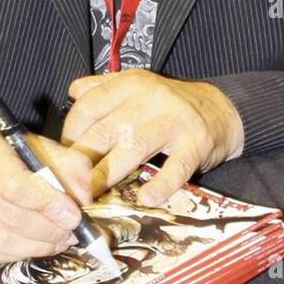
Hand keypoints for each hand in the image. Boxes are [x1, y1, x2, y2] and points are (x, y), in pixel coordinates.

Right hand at [0, 114, 93, 262]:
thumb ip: (61, 161)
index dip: (47, 204)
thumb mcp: (24, 140)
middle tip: (72, 232)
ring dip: (37, 247)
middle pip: (9, 218)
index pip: (14, 185)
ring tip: (58, 240)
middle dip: (49, 230)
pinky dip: (15, 254)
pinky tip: (32, 246)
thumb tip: (85, 194)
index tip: (74, 215)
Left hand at [62, 70, 244, 206]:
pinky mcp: (196, 143)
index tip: (63, 157)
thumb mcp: (137, 85)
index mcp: (130, 84)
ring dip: (109, 173)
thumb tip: (72, 92)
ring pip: (134, 147)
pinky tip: (146, 198)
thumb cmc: (170, 103)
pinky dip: (161, 185)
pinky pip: (176, 166)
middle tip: (69, 184)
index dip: (70, 134)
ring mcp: (174, 121)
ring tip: (92, 194)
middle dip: (82, 161)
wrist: (221, 108)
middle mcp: (150, 98)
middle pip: (106, 130)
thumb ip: (103, 88)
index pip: (89, 106)